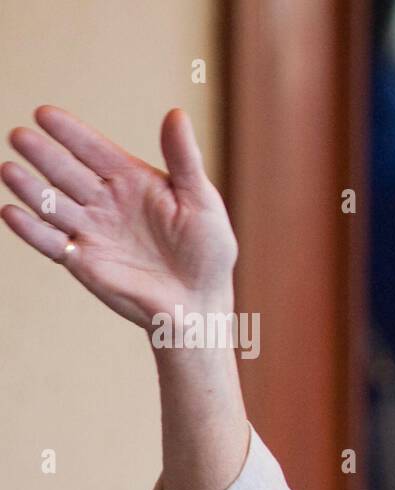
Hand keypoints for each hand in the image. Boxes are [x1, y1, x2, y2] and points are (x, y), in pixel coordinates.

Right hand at [1, 106, 236, 328]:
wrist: (201, 304)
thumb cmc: (208, 251)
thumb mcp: (201, 201)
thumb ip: (184, 159)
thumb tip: (176, 114)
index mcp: (131, 180)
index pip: (94, 149)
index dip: (71, 133)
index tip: (45, 113)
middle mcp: (105, 201)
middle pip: (67, 172)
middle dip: (43, 155)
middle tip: (20, 136)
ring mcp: (91, 230)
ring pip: (53, 204)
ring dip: (30, 188)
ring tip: (9, 170)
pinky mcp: (82, 261)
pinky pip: (51, 242)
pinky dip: (31, 230)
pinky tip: (11, 213)